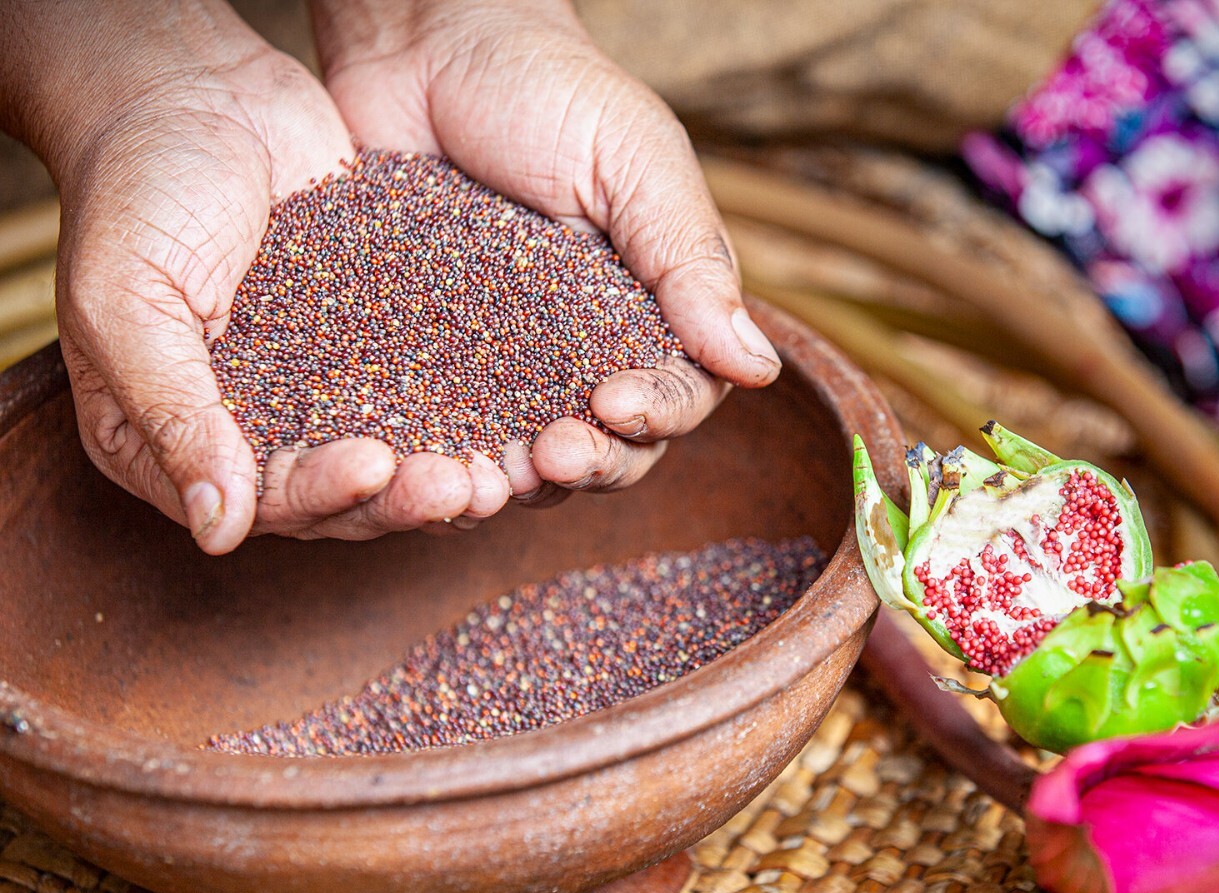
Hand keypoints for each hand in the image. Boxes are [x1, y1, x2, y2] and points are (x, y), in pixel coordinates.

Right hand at [0, 1, 497, 551]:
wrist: (195, 91)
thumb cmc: (134, 188)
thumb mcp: (127, 301)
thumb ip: (171, 414)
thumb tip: (220, 534)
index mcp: (173, 441)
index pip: (261, 501)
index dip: (322, 497)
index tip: (374, 469)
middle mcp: (256, 431)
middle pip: (344, 498)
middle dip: (406, 497)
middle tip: (468, 485)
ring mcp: (323, 391)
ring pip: (400, 455)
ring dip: (452, 467)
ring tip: (507, 468)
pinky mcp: (379, 348)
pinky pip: (432, 391)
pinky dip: (475, 409)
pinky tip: (526, 412)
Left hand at [310, 0, 781, 515]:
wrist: (420, 41)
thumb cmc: (543, 86)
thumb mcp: (633, 159)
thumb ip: (688, 259)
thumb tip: (757, 368)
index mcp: (654, 306)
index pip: (680, 391)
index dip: (658, 414)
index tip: (616, 405)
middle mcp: (589, 347)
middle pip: (615, 446)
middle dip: (592, 464)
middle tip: (552, 454)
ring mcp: (509, 361)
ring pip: (535, 455)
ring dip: (524, 480)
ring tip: (494, 478)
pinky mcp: (433, 360)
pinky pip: (448, 428)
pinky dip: (447, 458)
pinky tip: (427, 465)